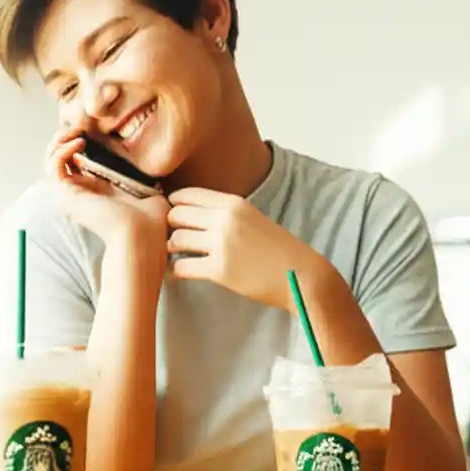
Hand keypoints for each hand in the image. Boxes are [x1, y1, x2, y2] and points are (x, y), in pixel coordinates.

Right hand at [45, 127, 170, 252]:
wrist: (142, 235)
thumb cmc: (149, 222)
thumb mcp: (145, 190)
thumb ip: (139, 177)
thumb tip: (147, 165)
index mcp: (94, 192)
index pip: (75, 162)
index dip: (79, 143)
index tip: (93, 131)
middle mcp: (77, 194)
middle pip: (58, 159)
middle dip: (65, 138)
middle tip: (80, 127)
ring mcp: (69, 196)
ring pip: (51, 160)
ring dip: (60, 140)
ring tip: (78, 131)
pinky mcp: (66, 195)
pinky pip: (53, 166)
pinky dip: (62, 150)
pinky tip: (80, 142)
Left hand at [166, 188, 334, 309]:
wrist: (301, 275)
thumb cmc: (278, 249)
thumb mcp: (252, 218)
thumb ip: (225, 213)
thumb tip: (193, 215)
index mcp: (233, 203)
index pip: (187, 195)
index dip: (173, 206)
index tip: (173, 217)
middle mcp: (225, 219)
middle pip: (175, 215)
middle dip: (168, 227)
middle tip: (172, 238)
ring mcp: (221, 244)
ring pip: (175, 240)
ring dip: (171, 249)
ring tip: (175, 256)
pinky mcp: (219, 270)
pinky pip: (181, 267)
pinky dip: (175, 271)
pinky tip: (177, 273)